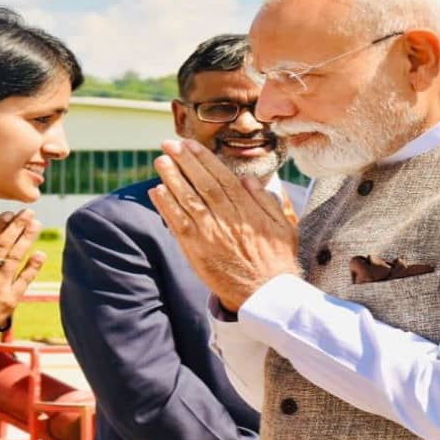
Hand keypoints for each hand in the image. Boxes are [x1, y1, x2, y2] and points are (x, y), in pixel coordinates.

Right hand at [0, 209, 44, 341]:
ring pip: (15, 258)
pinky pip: (24, 282)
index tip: (8, 213)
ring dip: (27, 240)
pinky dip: (33, 268)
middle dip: (17, 226)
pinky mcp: (9, 302)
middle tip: (28, 212)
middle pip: (4, 245)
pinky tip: (41, 255)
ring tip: (36, 224)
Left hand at [149, 139, 299, 311]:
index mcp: (248, 210)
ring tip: (160, 160)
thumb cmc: (277, 261)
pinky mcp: (197, 251)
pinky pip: (178, 224)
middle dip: (184, 161)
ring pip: (188, 199)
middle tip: (169, 144)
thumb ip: (265, 200)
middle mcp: (227, 218)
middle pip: (202, 183)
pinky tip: (156, 191)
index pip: (222, 177)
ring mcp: (210, 234)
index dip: (204, 159)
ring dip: (172, 178)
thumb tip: (246, 179)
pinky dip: (166, 206)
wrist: (266, 295)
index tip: (191, 145)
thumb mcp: (283, 225)